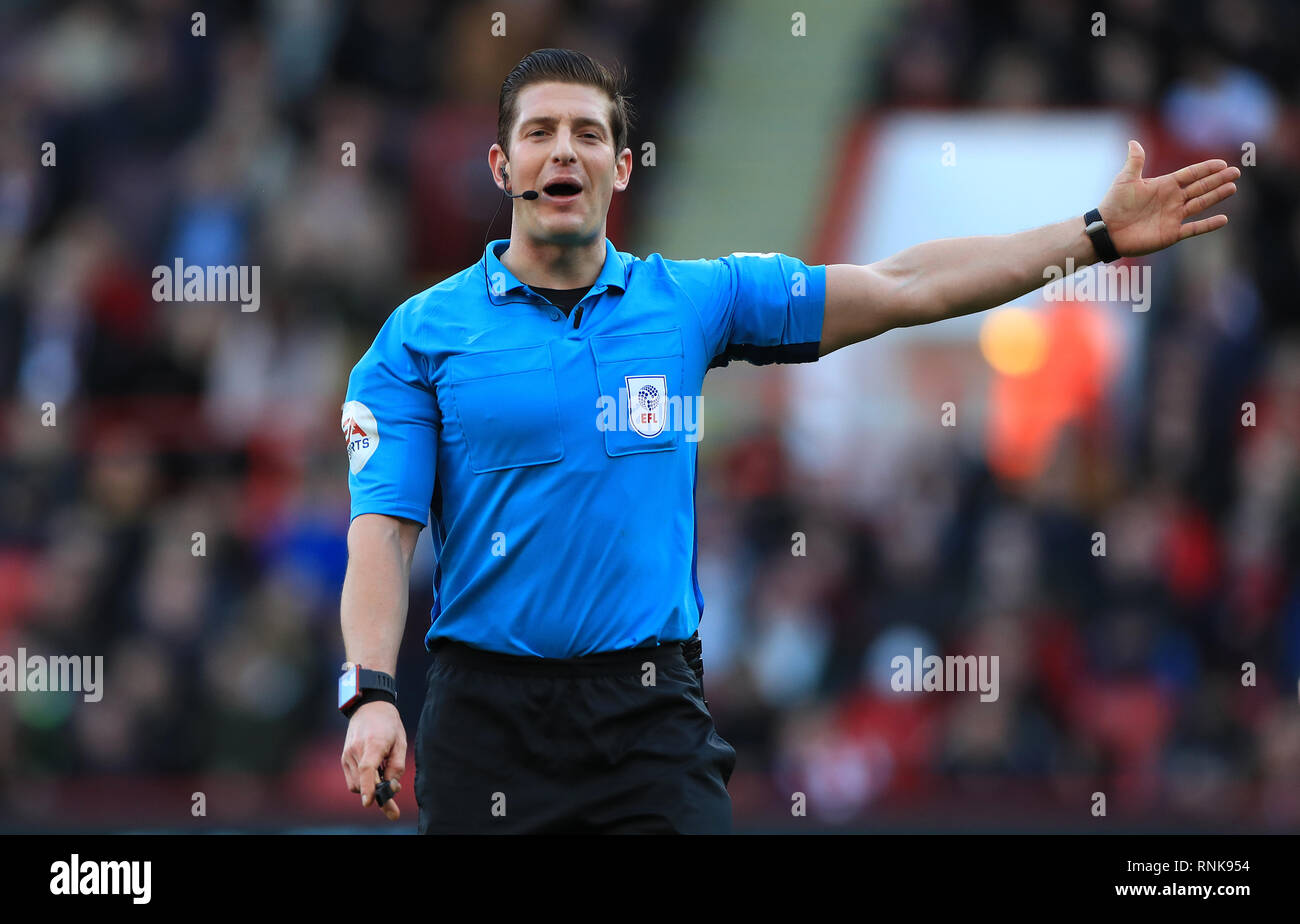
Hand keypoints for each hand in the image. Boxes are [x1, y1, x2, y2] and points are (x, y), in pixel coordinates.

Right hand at [341, 700, 405, 820]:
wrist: (369, 708)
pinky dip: (363, 781)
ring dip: (369, 786)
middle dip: (376, 793)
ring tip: (383, 771)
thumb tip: (392, 788)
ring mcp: (347, 755)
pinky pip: (352, 779)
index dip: (368, 787)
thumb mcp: (401, 742)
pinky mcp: (344, 758)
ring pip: (355, 785)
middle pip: (362, 783)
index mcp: (373, 744)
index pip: (367, 769)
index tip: (368, 803)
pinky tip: (374, 770)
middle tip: (394, 789)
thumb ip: (397, 766)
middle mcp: (356, 750)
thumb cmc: (389, 725)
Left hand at [1096, 140, 1239, 257]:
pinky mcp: (1171, 233)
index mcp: (1164, 185)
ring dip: (1216, 196)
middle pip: (1200, 187)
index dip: (1206, 169)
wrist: (1106, 230)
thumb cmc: (1114, 204)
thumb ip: (1135, 161)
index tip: (1222, 163)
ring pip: (1200, 204)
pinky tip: (1223, 219)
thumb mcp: (1125, 179)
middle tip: (1236, 172)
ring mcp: (1173, 216)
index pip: (1190, 174)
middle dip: (1217, 180)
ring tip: (1232, 188)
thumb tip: (1133, 141)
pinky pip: (1194, 228)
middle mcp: (1172, 200)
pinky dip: (1208, 225)